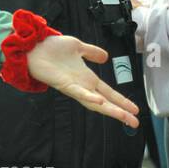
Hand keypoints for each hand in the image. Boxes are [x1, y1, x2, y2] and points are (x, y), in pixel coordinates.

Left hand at [26, 34, 140, 127]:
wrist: (32, 45)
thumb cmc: (52, 47)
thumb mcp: (78, 47)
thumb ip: (91, 52)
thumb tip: (106, 57)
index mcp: (86, 78)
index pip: (108, 93)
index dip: (121, 101)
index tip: (135, 110)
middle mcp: (81, 85)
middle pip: (104, 102)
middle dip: (120, 112)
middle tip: (135, 122)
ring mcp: (72, 86)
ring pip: (93, 101)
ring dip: (109, 109)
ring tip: (123, 116)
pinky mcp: (62, 84)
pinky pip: (77, 92)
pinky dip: (88, 97)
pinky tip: (100, 101)